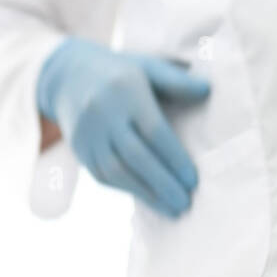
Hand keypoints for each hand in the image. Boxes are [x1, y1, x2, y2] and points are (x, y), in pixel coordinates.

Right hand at [37, 37, 209, 217]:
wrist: (68, 75)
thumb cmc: (121, 72)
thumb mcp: (147, 68)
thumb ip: (176, 81)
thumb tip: (207, 90)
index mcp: (126, 90)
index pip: (153, 130)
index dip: (174, 158)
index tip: (193, 180)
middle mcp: (104, 112)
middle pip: (136, 155)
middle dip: (162, 183)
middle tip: (186, 202)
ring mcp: (88, 132)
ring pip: (117, 170)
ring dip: (146, 194)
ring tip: (172, 208)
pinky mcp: (79, 149)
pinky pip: (103, 176)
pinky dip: (128, 190)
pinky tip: (149, 198)